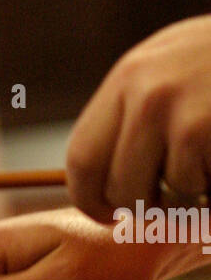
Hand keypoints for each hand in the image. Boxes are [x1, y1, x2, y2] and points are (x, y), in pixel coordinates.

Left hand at [67, 15, 210, 221]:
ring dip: (190, 195)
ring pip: (161, 196)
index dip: (91, 198)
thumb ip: (136, 112)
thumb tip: (95, 181)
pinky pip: (197, 190)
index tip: (108, 214)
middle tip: (174, 197)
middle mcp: (147, 93)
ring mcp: (181, 113)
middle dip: (144, 206)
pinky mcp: (206, 130)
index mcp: (130, 77)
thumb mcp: (176, 66)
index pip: (81, 157)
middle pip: (116, 188)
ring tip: (210, 161)